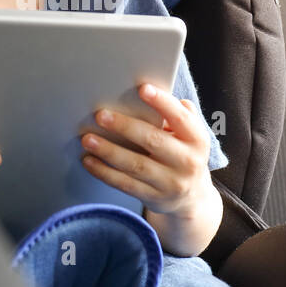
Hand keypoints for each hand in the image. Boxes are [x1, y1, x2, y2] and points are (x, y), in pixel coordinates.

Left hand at [80, 83, 212, 218]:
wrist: (192, 198)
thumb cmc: (183, 154)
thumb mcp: (190, 136)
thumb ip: (177, 115)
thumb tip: (155, 92)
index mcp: (197, 140)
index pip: (180, 118)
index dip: (163, 102)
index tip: (143, 88)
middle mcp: (187, 162)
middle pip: (153, 141)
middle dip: (125, 127)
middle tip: (101, 115)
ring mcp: (170, 183)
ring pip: (135, 165)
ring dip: (109, 151)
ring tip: (88, 139)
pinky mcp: (153, 197)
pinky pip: (125, 184)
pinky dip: (104, 172)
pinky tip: (89, 161)